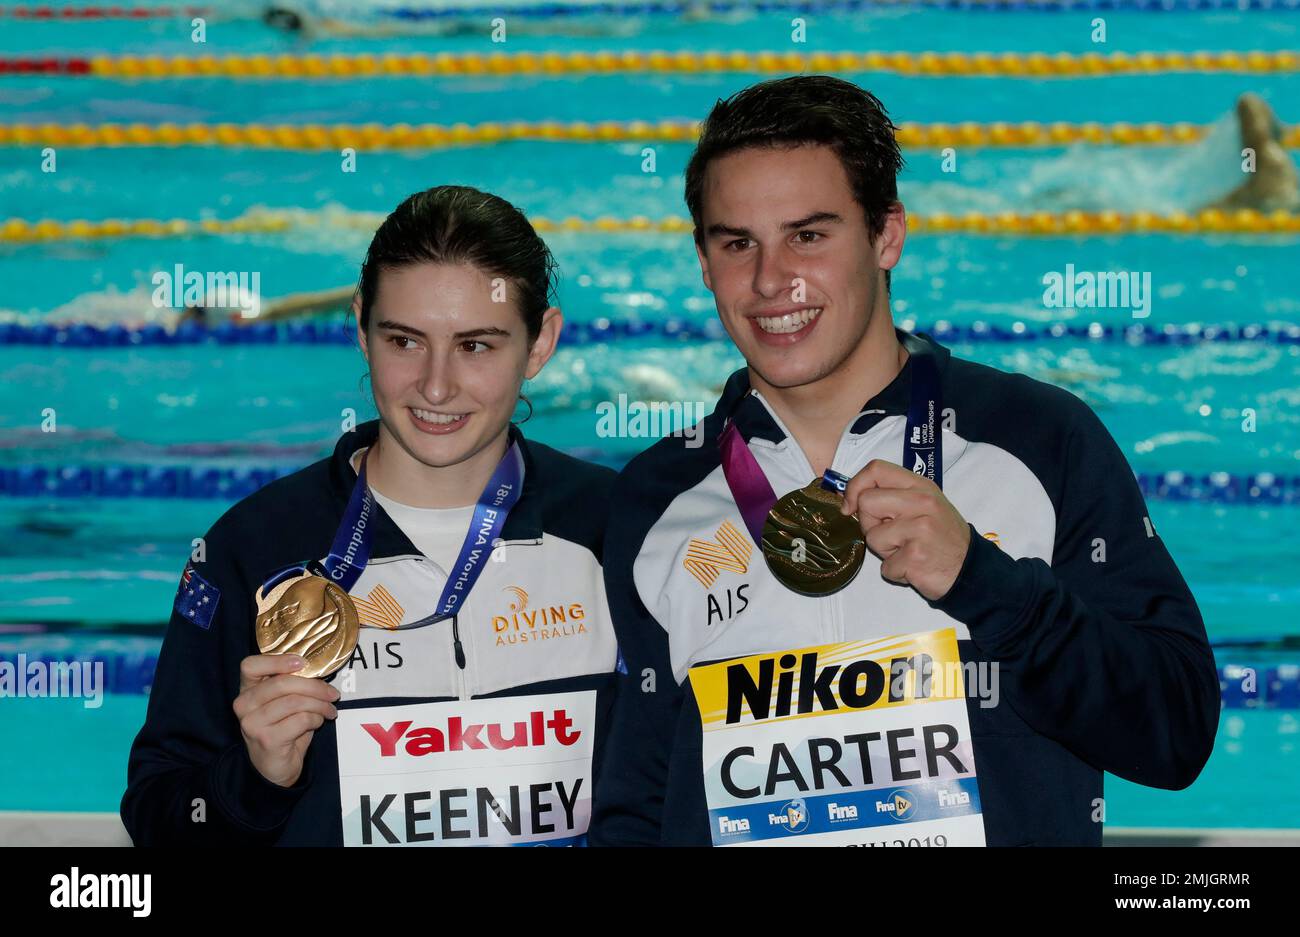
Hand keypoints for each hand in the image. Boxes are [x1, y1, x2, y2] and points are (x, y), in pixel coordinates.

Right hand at [233, 654, 339, 787]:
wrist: (275, 768)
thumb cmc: (282, 730)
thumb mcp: (283, 703)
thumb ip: (291, 685)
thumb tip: (317, 669)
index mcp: (247, 690)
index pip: (250, 666)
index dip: (277, 660)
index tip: (302, 663)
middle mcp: (244, 705)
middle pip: (281, 683)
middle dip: (314, 686)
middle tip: (332, 693)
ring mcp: (252, 723)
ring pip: (295, 702)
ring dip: (320, 704)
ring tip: (330, 710)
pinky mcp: (267, 739)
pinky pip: (301, 720)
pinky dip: (316, 719)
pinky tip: (318, 722)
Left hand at [839, 459, 970, 601]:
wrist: (970, 570)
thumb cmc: (942, 538)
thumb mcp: (924, 505)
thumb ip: (893, 496)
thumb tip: (850, 498)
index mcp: (920, 486)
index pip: (876, 469)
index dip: (854, 486)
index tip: (851, 506)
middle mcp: (922, 502)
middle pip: (866, 502)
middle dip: (869, 523)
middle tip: (891, 536)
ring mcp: (920, 529)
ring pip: (872, 537)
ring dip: (884, 552)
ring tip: (907, 551)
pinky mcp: (915, 556)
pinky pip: (885, 566)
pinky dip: (895, 572)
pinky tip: (914, 567)